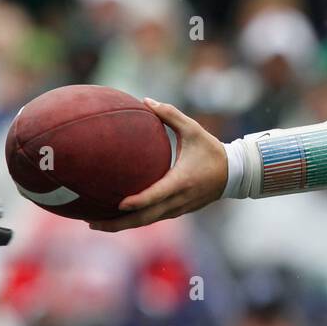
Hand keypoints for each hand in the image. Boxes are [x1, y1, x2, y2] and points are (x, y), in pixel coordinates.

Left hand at [89, 98, 226, 231]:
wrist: (234, 174)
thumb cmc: (212, 150)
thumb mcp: (194, 129)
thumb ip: (170, 114)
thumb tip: (145, 100)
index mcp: (182, 180)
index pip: (157, 195)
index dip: (139, 201)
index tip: (119, 203)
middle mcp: (179, 199)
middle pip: (145, 217)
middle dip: (118, 223)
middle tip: (92, 223)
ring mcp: (178, 208)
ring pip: (147, 222)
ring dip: (123, 225)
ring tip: (96, 223)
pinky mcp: (178, 211)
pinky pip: (153, 219)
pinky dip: (135, 221)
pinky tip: (117, 218)